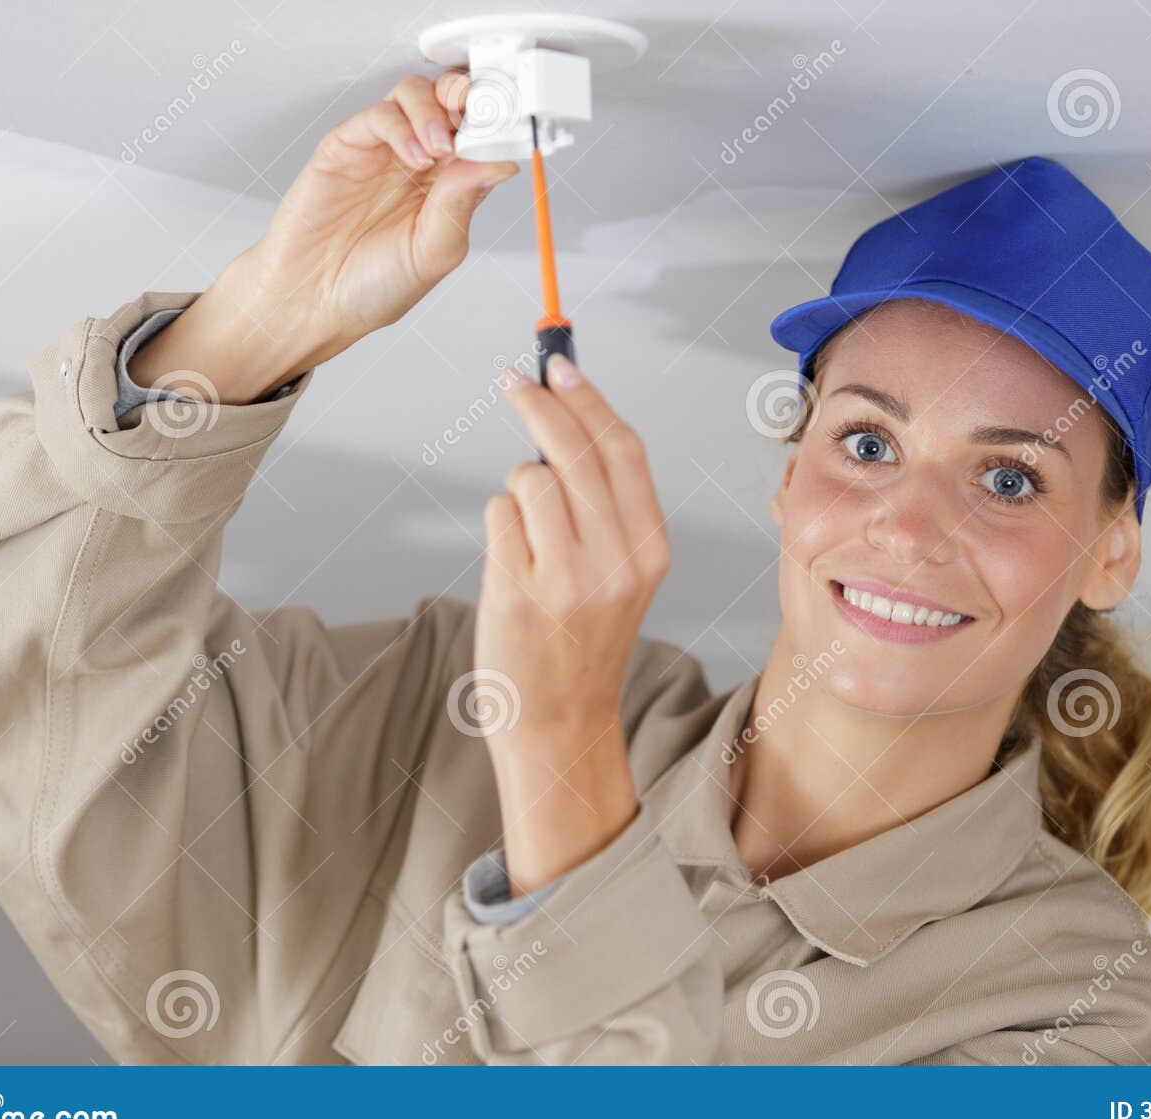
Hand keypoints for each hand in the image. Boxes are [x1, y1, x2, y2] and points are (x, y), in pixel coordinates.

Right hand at [132, 70, 519, 403]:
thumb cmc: (370, 287)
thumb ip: (463, 202)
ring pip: (414, 95)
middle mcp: (418, 164)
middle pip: (450, 102)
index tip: (516, 125)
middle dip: (470, 97)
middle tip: (481, 113)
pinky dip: (400, 125)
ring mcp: (382, 151)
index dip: (499, 124)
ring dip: (435, 110)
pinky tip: (411, 154)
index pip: (481, 137)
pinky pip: (378, 115)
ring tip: (439, 148)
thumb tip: (499, 162)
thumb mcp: (435, 251)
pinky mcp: (346, 146)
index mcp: (448, 188)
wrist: (312, 302)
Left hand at [476, 357, 671, 895]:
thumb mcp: (622, 573)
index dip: (590, 400)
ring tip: (528, 536)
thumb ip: (607, 506)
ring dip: (519, 490)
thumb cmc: (583, 640)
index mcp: (651, 550)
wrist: (560, 719)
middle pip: (575, 451)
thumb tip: (570, 418)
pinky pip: (499, 515)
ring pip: (531, 479)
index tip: (560, 367)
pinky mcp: (519, 592)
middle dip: (541, 405)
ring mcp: (568, 578)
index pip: (623, 452)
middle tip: (515, 381)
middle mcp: (617, 561)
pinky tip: (511, 565)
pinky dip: (499, 527)